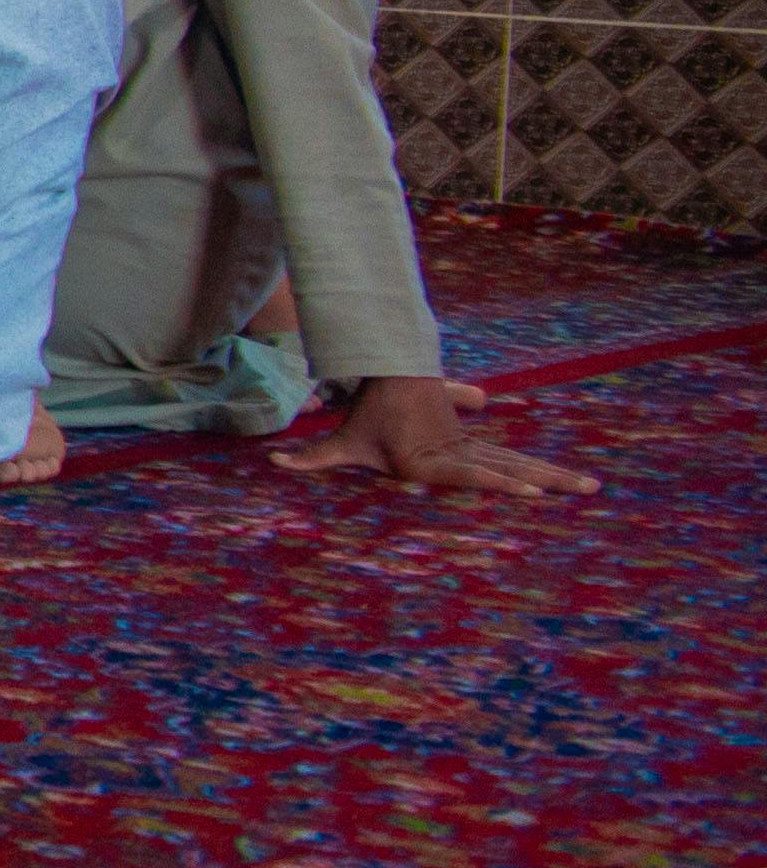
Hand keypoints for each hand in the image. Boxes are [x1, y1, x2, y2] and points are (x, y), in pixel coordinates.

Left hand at [273, 373, 589, 499]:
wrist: (390, 376)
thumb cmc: (367, 415)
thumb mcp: (341, 442)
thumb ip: (312, 459)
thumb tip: (274, 463)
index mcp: (431, 459)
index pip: (472, 473)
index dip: (501, 483)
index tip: (532, 491)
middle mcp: (457, 453)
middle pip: (511, 467)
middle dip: (549, 480)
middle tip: (590, 487)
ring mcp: (470, 448)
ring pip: (518, 461)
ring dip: (554, 474)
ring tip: (592, 485)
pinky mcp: (473, 446)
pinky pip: (510, 460)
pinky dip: (537, 470)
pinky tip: (563, 480)